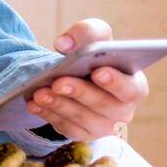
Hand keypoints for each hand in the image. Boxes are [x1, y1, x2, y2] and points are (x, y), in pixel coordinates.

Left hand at [25, 18, 148, 139]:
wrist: (77, 75)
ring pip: (81, 118)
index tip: (98, 72)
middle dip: (78, 92)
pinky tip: (33, 103)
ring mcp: (103, 125)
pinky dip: (47, 114)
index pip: (132, 89)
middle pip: (103, 105)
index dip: (116, 82)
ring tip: (39, 93)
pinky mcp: (82, 133)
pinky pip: (65, 127)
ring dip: (58, 104)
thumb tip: (64, 43)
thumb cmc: (93, 56)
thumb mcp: (94, 38)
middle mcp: (122, 110)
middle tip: (58, 82)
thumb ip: (86, 33)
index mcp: (133, 85)